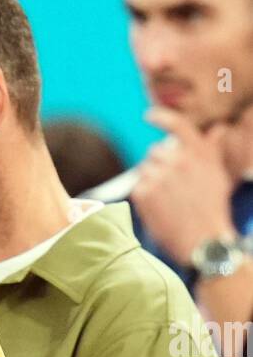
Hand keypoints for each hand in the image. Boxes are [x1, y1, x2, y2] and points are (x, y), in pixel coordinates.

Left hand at [131, 109, 234, 266]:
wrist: (203, 240)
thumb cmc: (212, 210)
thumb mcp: (218, 176)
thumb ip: (212, 151)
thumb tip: (217, 129)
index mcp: (198, 154)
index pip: (178, 126)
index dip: (161, 117)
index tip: (148, 116)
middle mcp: (179, 161)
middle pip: (156, 152)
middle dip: (160, 166)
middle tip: (171, 189)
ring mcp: (160, 176)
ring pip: (145, 170)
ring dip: (151, 181)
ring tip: (167, 201)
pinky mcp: (145, 193)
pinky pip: (138, 187)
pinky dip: (144, 197)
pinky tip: (158, 208)